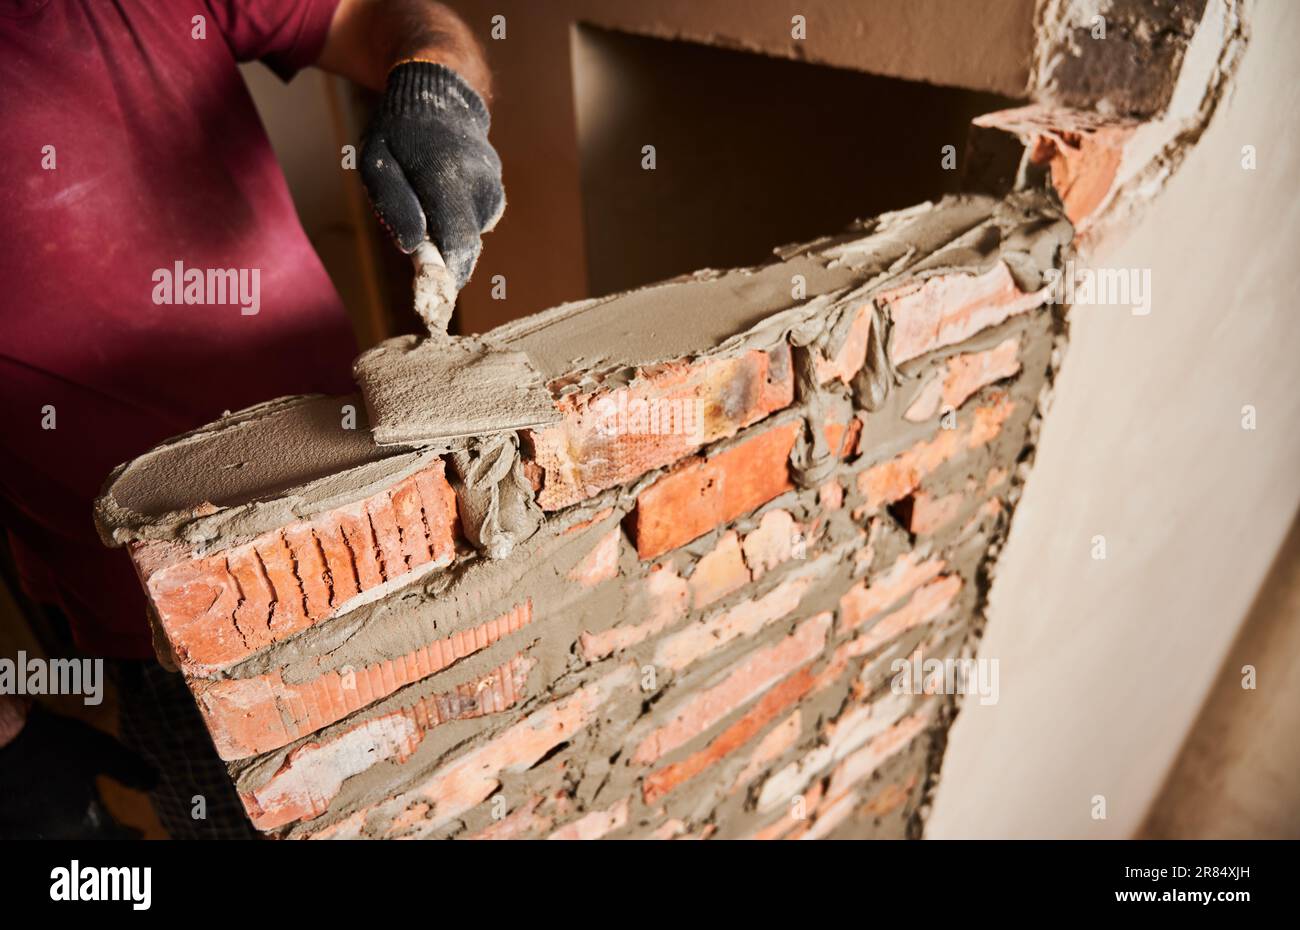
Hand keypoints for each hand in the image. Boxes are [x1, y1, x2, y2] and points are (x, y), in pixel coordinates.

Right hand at [0, 701, 155, 838]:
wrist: (5, 739)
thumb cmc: (57, 745)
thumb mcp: (103, 752)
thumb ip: (131, 771)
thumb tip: (154, 784)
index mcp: (82, 820)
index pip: (113, 836)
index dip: (129, 835)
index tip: (140, 834)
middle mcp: (55, 832)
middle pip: (86, 842)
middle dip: (104, 838)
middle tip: (115, 834)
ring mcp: (27, 830)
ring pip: (58, 839)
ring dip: (77, 835)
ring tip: (88, 828)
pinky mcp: (9, 822)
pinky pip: (30, 835)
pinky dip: (48, 831)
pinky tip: (52, 823)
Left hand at [360, 61, 504, 289]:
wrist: (439, 95)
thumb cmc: (398, 133)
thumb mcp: (376, 161)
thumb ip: (394, 205)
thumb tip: (414, 248)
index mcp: (445, 174)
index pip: (457, 239)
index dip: (447, 274)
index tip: (432, 298)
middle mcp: (478, 181)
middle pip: (468, 244)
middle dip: (447, 264)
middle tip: (422, 269)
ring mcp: (492, 184)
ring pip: (473, 234)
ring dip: (449, 238)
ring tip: (425, 212)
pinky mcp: (496, 189)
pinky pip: (477, 221)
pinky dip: (458, 223)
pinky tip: (441, 203)